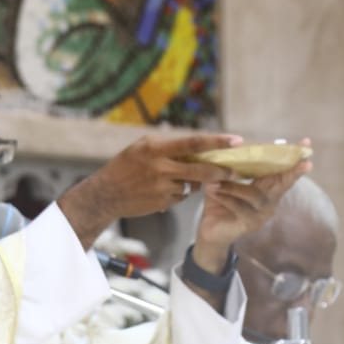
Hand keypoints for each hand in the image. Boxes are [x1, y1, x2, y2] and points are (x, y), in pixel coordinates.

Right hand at [58, 133, 241, 248]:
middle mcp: (161, 168)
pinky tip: (161, 190)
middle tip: (233, 172)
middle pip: (201, 171)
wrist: (106, 194)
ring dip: (192, 182)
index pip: (193, 143)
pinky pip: (181, 196)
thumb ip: (168, 146)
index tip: (236, 140)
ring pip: (192, 185)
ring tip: (171, 179)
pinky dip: (178, 193)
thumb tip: (197, 147)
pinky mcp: (163, 203)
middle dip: (220, 172)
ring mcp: (163, 187)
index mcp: (156, 149)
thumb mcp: (142, 148)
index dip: (217, 141)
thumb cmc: (125, 166)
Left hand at [190, 144, 312, 273]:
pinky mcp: (250, 225)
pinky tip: (213, 191)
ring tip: (216, 181)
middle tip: (305, 161)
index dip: (293, 158)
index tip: (306, 143)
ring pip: (256, 196)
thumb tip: (235, 143)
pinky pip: (240, 208)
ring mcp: (262, 215)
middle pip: (283, 184)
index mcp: (266, 188)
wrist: (209, 231)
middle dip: (292, 171)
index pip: (281, 171)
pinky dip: (226, 198)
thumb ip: (233, 165)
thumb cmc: (220, 202)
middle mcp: (269, 202)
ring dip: (235, 186)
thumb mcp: (226, 180)